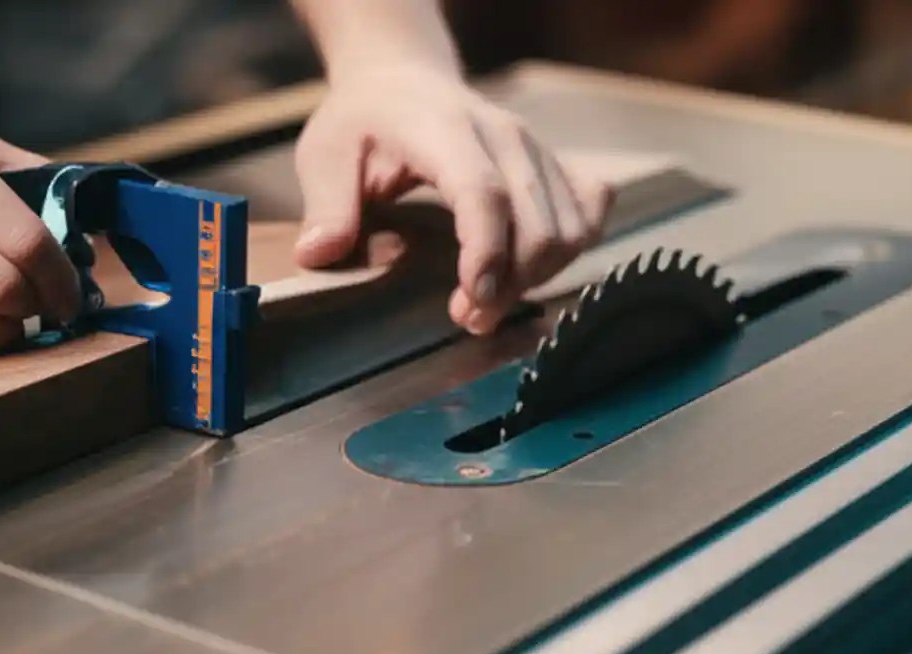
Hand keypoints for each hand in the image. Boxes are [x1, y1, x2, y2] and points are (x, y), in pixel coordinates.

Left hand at [292, 68, 611, 334]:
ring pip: (572, 225)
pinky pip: (592, 208)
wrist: (403, 78)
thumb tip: (319, 254)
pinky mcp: (555, 162)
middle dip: (511, 283)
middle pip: (538, 222)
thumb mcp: (325, 153)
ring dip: (541, 275)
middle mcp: (504, 135)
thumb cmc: (366, 121)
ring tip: (491, 298)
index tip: (473, 303)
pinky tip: (534, 267)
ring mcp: (537, 148)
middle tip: (468, 317)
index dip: (486, 253)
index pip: (484, 193)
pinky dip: (572, 247)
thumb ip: (327, 205)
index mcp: (444, 128)